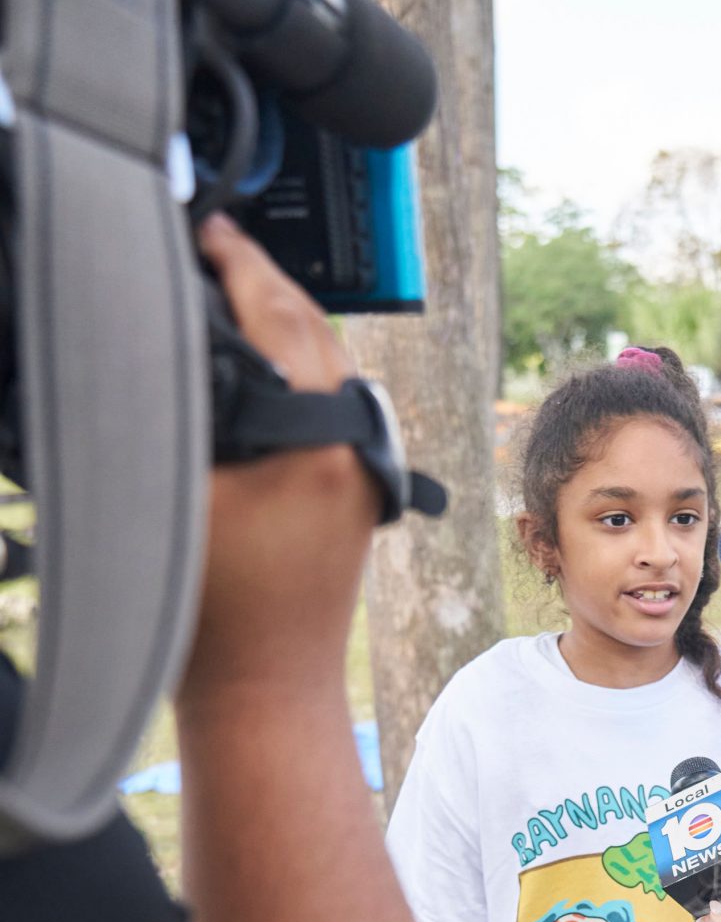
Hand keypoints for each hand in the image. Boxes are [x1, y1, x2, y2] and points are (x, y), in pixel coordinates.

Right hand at [179, 215, 379, 706]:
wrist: (262, 695)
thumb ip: (171, 405)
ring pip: (323, 371)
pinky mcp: (354, 501)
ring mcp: (358, 474)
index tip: (206, 227)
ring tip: (229, 299)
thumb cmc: (213, 614)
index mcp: (315, 431)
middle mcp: (351, 445)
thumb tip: (162, 336)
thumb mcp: (171, 489)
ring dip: (280, 330)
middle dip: (262, 286)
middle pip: (311, 332)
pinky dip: (292, 379)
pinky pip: (327, 411)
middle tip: (214, 249)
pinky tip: (254, 376)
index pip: (277, 310)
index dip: (236, 261)